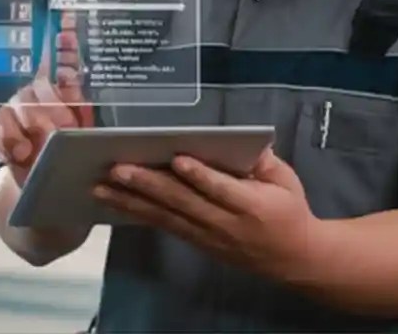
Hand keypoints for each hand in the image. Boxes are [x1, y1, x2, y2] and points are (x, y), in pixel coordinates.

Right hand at [0, 11, 92, 187]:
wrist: (38, 177)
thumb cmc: (65, 151)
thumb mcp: (83, 131)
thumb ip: (82, 107)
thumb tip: (77, 83)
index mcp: (63, 88)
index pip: (63, 57)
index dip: (66, 41)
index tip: (68, 26)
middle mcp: (38, 89)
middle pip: (42, 85)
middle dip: (55, 108)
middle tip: (66, 129)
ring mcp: (18, 104)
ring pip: (23, 103)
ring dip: (36, 124)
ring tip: (46, 144)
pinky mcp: (2, 122)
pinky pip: (3, 122)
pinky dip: (13, 138)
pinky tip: (23, 152)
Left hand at [94, 148, 321, 281]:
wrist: (295, 259)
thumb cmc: (290, 211)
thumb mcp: (286, 181)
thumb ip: (263, 161)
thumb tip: (241, 139)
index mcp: (252, 206)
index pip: (221, 189)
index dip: (199, 175)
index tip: (176, 158)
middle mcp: (225, 224)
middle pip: (183, 203)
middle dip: (148, 184)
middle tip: (118, 169)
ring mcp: (208, 236)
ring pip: (166, 217)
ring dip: (132, 201)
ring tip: (102, 188)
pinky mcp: (198, 243)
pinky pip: (166, 226)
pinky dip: (140, 214)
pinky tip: (117, 203)